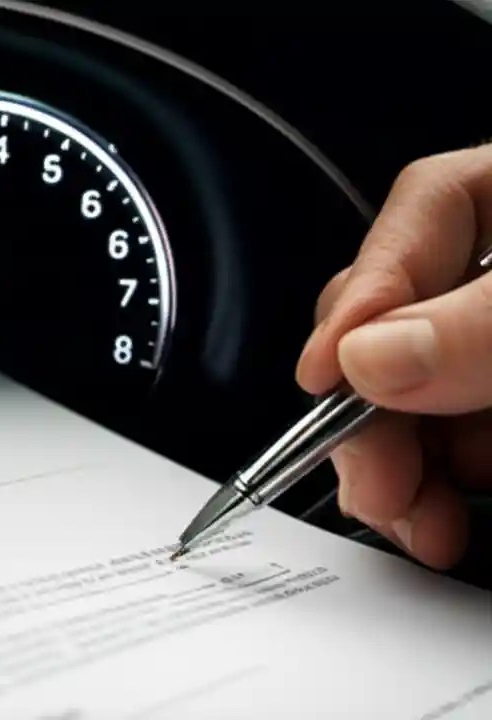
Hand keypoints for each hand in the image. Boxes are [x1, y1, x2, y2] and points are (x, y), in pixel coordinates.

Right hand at [296, 141, 491, 569]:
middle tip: (374, 480)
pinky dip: (440, 492)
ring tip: (422, 524)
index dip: (360, 299)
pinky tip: (446, 517)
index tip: (325, 378)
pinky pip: (457, 449)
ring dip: (402, 470)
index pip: (418, 218)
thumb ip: (484, 323)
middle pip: (400, 324)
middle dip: (373, 413)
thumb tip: (368, 357)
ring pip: (418, 401)